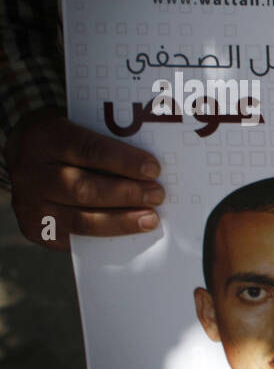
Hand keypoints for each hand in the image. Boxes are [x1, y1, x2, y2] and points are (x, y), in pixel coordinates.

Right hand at [6, 109, 163, 250]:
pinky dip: (106, 237)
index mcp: (46, 139)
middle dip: (126, 194)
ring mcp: (30, 204)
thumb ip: (108, 142)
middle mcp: (31, 172)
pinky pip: (75, 238)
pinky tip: (128, 235)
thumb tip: (153, 166)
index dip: (123, 161)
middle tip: (157, 195)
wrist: (22, 161)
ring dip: (121, 221)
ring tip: (150, 219)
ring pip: (80, 219)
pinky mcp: (35, 230)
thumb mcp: (77, 129)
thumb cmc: (66, 145)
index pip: (88, 149)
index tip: (153, 169)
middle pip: (84, 188)